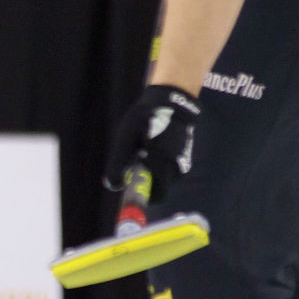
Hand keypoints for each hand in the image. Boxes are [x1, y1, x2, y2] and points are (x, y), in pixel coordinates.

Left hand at [103, 84, 200, 203]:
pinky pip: (168, 168)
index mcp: (163, 163)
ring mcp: (183, 161)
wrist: (172, 101)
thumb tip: (114, 186)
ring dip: (152, 170)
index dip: (144, 197)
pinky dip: (159, 163)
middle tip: (137, 159)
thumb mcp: (125, 138)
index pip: (157, 196)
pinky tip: (154, 146)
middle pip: (158, 187)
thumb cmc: (145, 118)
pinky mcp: (184, 155)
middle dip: (146, 180)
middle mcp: (177, 166)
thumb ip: (118, 163)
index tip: (133, 187)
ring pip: (164, 178)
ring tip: (145, 149)